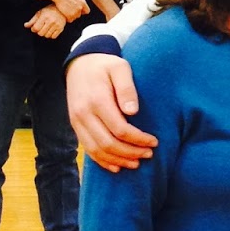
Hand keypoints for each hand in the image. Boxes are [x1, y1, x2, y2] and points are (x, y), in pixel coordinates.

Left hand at [25, 5, 66, 38]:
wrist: (62, 9)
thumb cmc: (49, 10)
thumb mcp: (40, 13)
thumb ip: (32, 20)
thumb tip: (25, 26)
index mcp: (44, 16)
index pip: (36, 28)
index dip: (33, 29)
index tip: (34, 27)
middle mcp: (51, 21)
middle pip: (41, 33)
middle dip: (39, 31)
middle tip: (40, 27)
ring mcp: (57, 25)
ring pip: (47, 36)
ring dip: (45, 33)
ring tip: (46, 28)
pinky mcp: (61, 28)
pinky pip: (53, 37)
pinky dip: (51, 35)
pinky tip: (50, 30)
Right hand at [47, 0, 90, 20]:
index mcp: (83, 2)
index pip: (87, 11)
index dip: (83, 10)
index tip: (78, 9)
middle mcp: (80, 8)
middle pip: (80, 14)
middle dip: (76, 13)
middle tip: (70, 9)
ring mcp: (74, 12)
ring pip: (75, 17)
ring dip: (71, 15)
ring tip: (66, 10)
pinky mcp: (68, 16)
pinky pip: (70, 20)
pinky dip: (67, 18)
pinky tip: (64, 13)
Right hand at [66, 53, 156, 170]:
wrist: (79, 64)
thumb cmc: (105, 65)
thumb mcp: (120, 67)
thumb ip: (127, 88)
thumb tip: (133, 112)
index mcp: (97, 100)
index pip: (120, 129)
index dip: (138, 139)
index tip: (154, 142)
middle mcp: (84, 114)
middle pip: (108, 143)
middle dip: (131, 153)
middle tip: (149, 154)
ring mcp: (77, 122)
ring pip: (97, 150)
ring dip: (118, 160)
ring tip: (136, 163)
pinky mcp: (75, 126)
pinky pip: (87, 149)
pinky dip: (102, 161)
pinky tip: (117, 166)